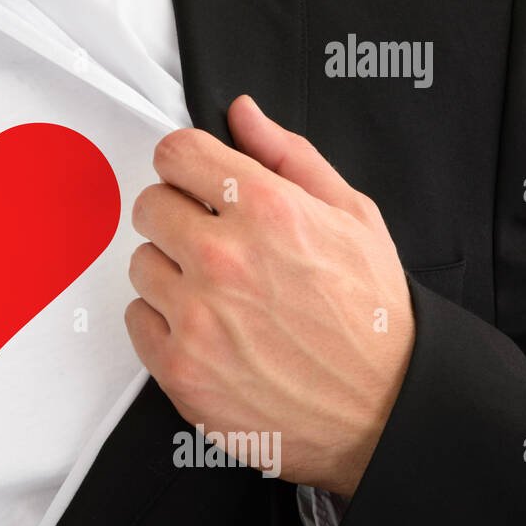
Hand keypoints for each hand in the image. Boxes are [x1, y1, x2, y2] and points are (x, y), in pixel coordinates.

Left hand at [125, 95, 413, 495]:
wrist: (388, 411)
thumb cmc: (375, 318)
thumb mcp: (353, 217)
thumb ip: (289, 157)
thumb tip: (242, 114)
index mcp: (268, 210)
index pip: (176, 152)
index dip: (186, 164)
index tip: (195, 181)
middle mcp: (225, 259)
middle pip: (149, 204)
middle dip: (177, 216)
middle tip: (213, 243)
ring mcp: (197, 316)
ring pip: (140, 262)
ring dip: (171, 271)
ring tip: (219, 293)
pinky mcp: (180, 368)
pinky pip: (136, 318)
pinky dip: (164, 322)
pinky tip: (208, 329)